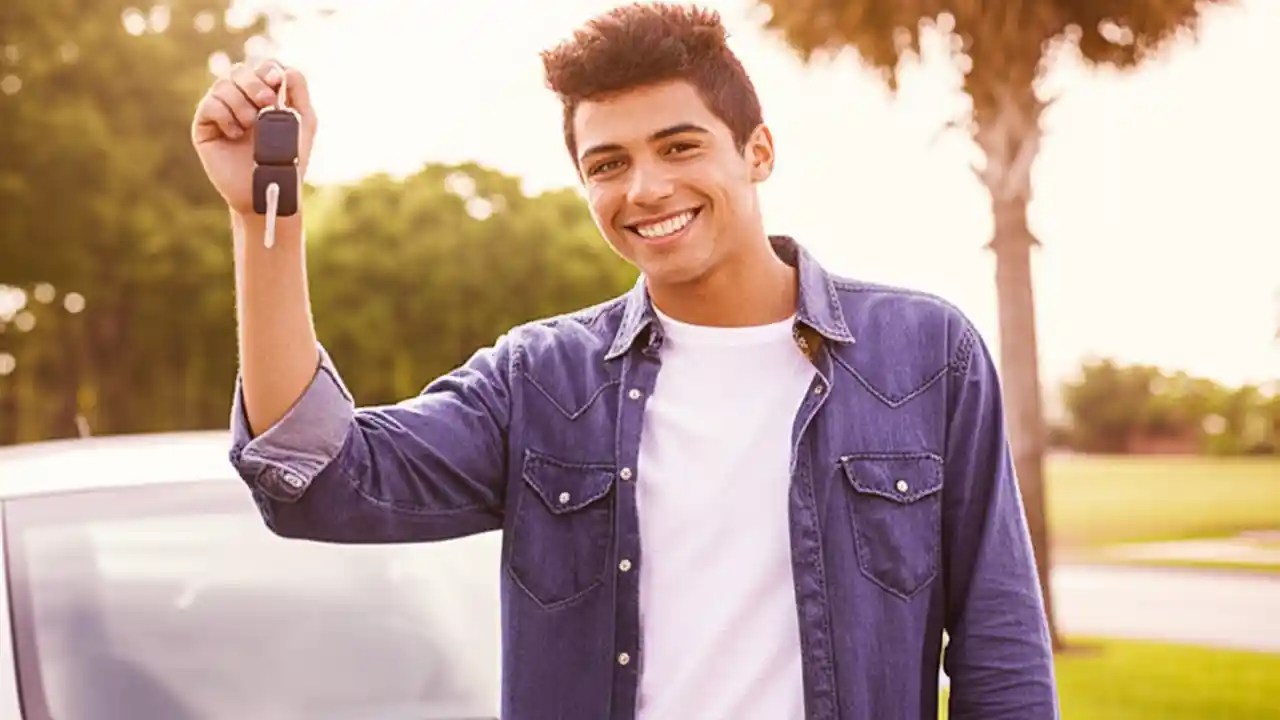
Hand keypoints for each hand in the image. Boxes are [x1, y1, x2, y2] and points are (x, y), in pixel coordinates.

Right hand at [190, 60, 316, 216]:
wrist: (268, 190)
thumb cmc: (286, 159)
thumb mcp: (302, 124)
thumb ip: (299, 94)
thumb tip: (287, 69)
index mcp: (264, 94)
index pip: (262, 68)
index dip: (267, 70)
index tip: (276, 82)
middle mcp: (240, 98)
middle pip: (240, 71)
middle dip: (254, 84)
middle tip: (266, 103)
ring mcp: (221, 109)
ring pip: (224, 85)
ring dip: (241, 102)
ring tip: (251, 126)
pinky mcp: (205, 124)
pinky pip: (210, 104)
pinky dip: (225, 115)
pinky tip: (235, 134)